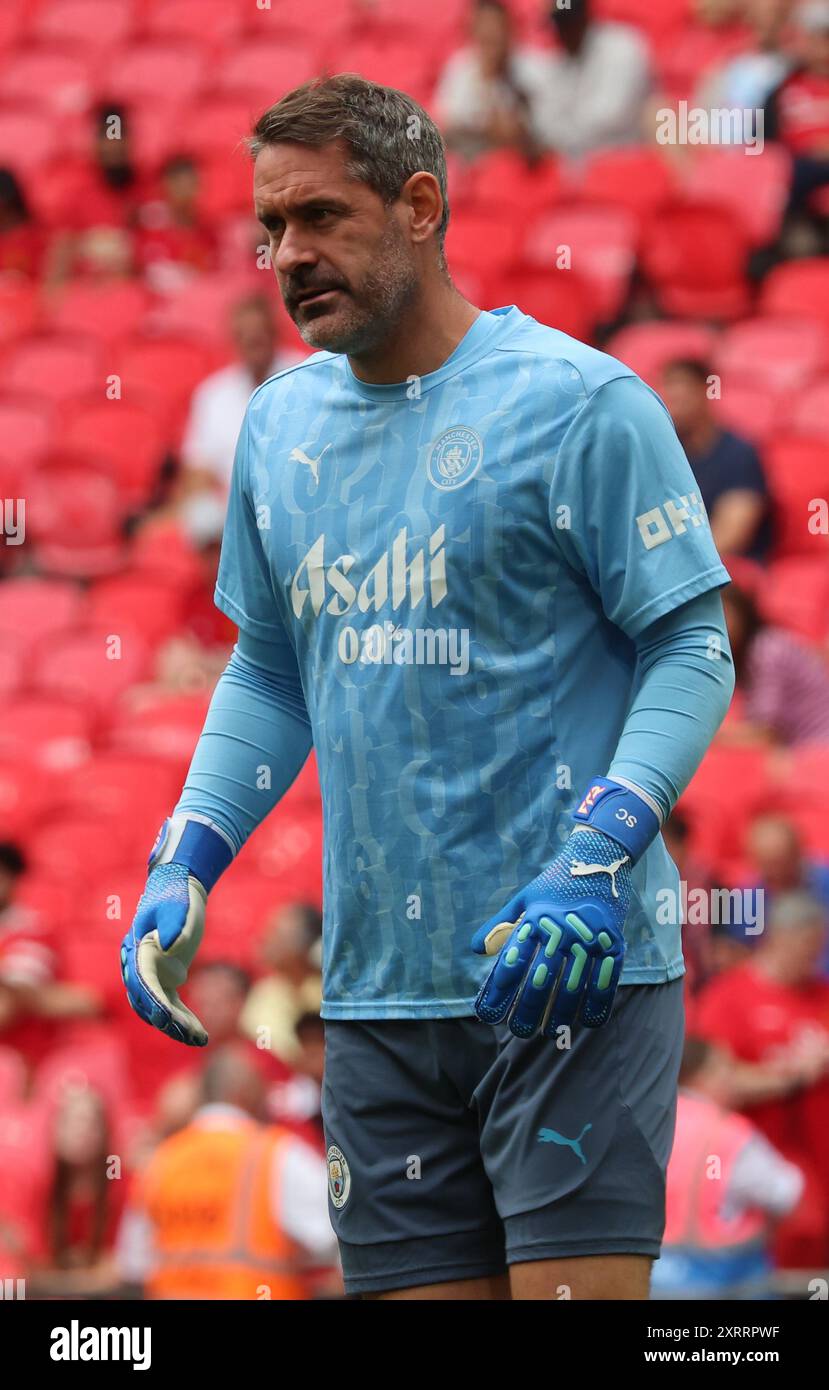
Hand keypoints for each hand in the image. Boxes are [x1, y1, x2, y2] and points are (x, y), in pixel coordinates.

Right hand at [120, 863, 208, 1045]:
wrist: (178, 888)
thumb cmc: (177, 896)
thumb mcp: (178, 907)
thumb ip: (174, 924)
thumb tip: (170, 945)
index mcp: (137, 950)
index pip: (142, 982)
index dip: (153, 1001)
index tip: (167, 1018)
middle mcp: (138, 967)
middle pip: (148, 1002)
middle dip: (167, 1021)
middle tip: (189, 1036)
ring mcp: (151, 975)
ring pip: (159, 1010)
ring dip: (176, 1028)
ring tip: (199, 1040)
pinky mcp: (167, 979)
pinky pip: (172, 1006)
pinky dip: (184, 1020)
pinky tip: (200, 1035)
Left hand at [471, 831, 630, 1036]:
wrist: (600, 859)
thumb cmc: (556, 883)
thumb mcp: (524, 899)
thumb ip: (500, 925)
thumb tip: (475, 949)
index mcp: (534, 919)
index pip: (512, 961)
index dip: (499, 990)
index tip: (488, 1014)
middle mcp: (559, 929)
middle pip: (540, 978)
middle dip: (528, 1009)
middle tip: (520, 1032)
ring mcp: (588, 937)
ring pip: (572, 984)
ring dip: (560, 1013)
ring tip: (550, 1032)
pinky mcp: (613, 942)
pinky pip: (605, 979)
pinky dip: (597, 1003)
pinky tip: (587, 1021)